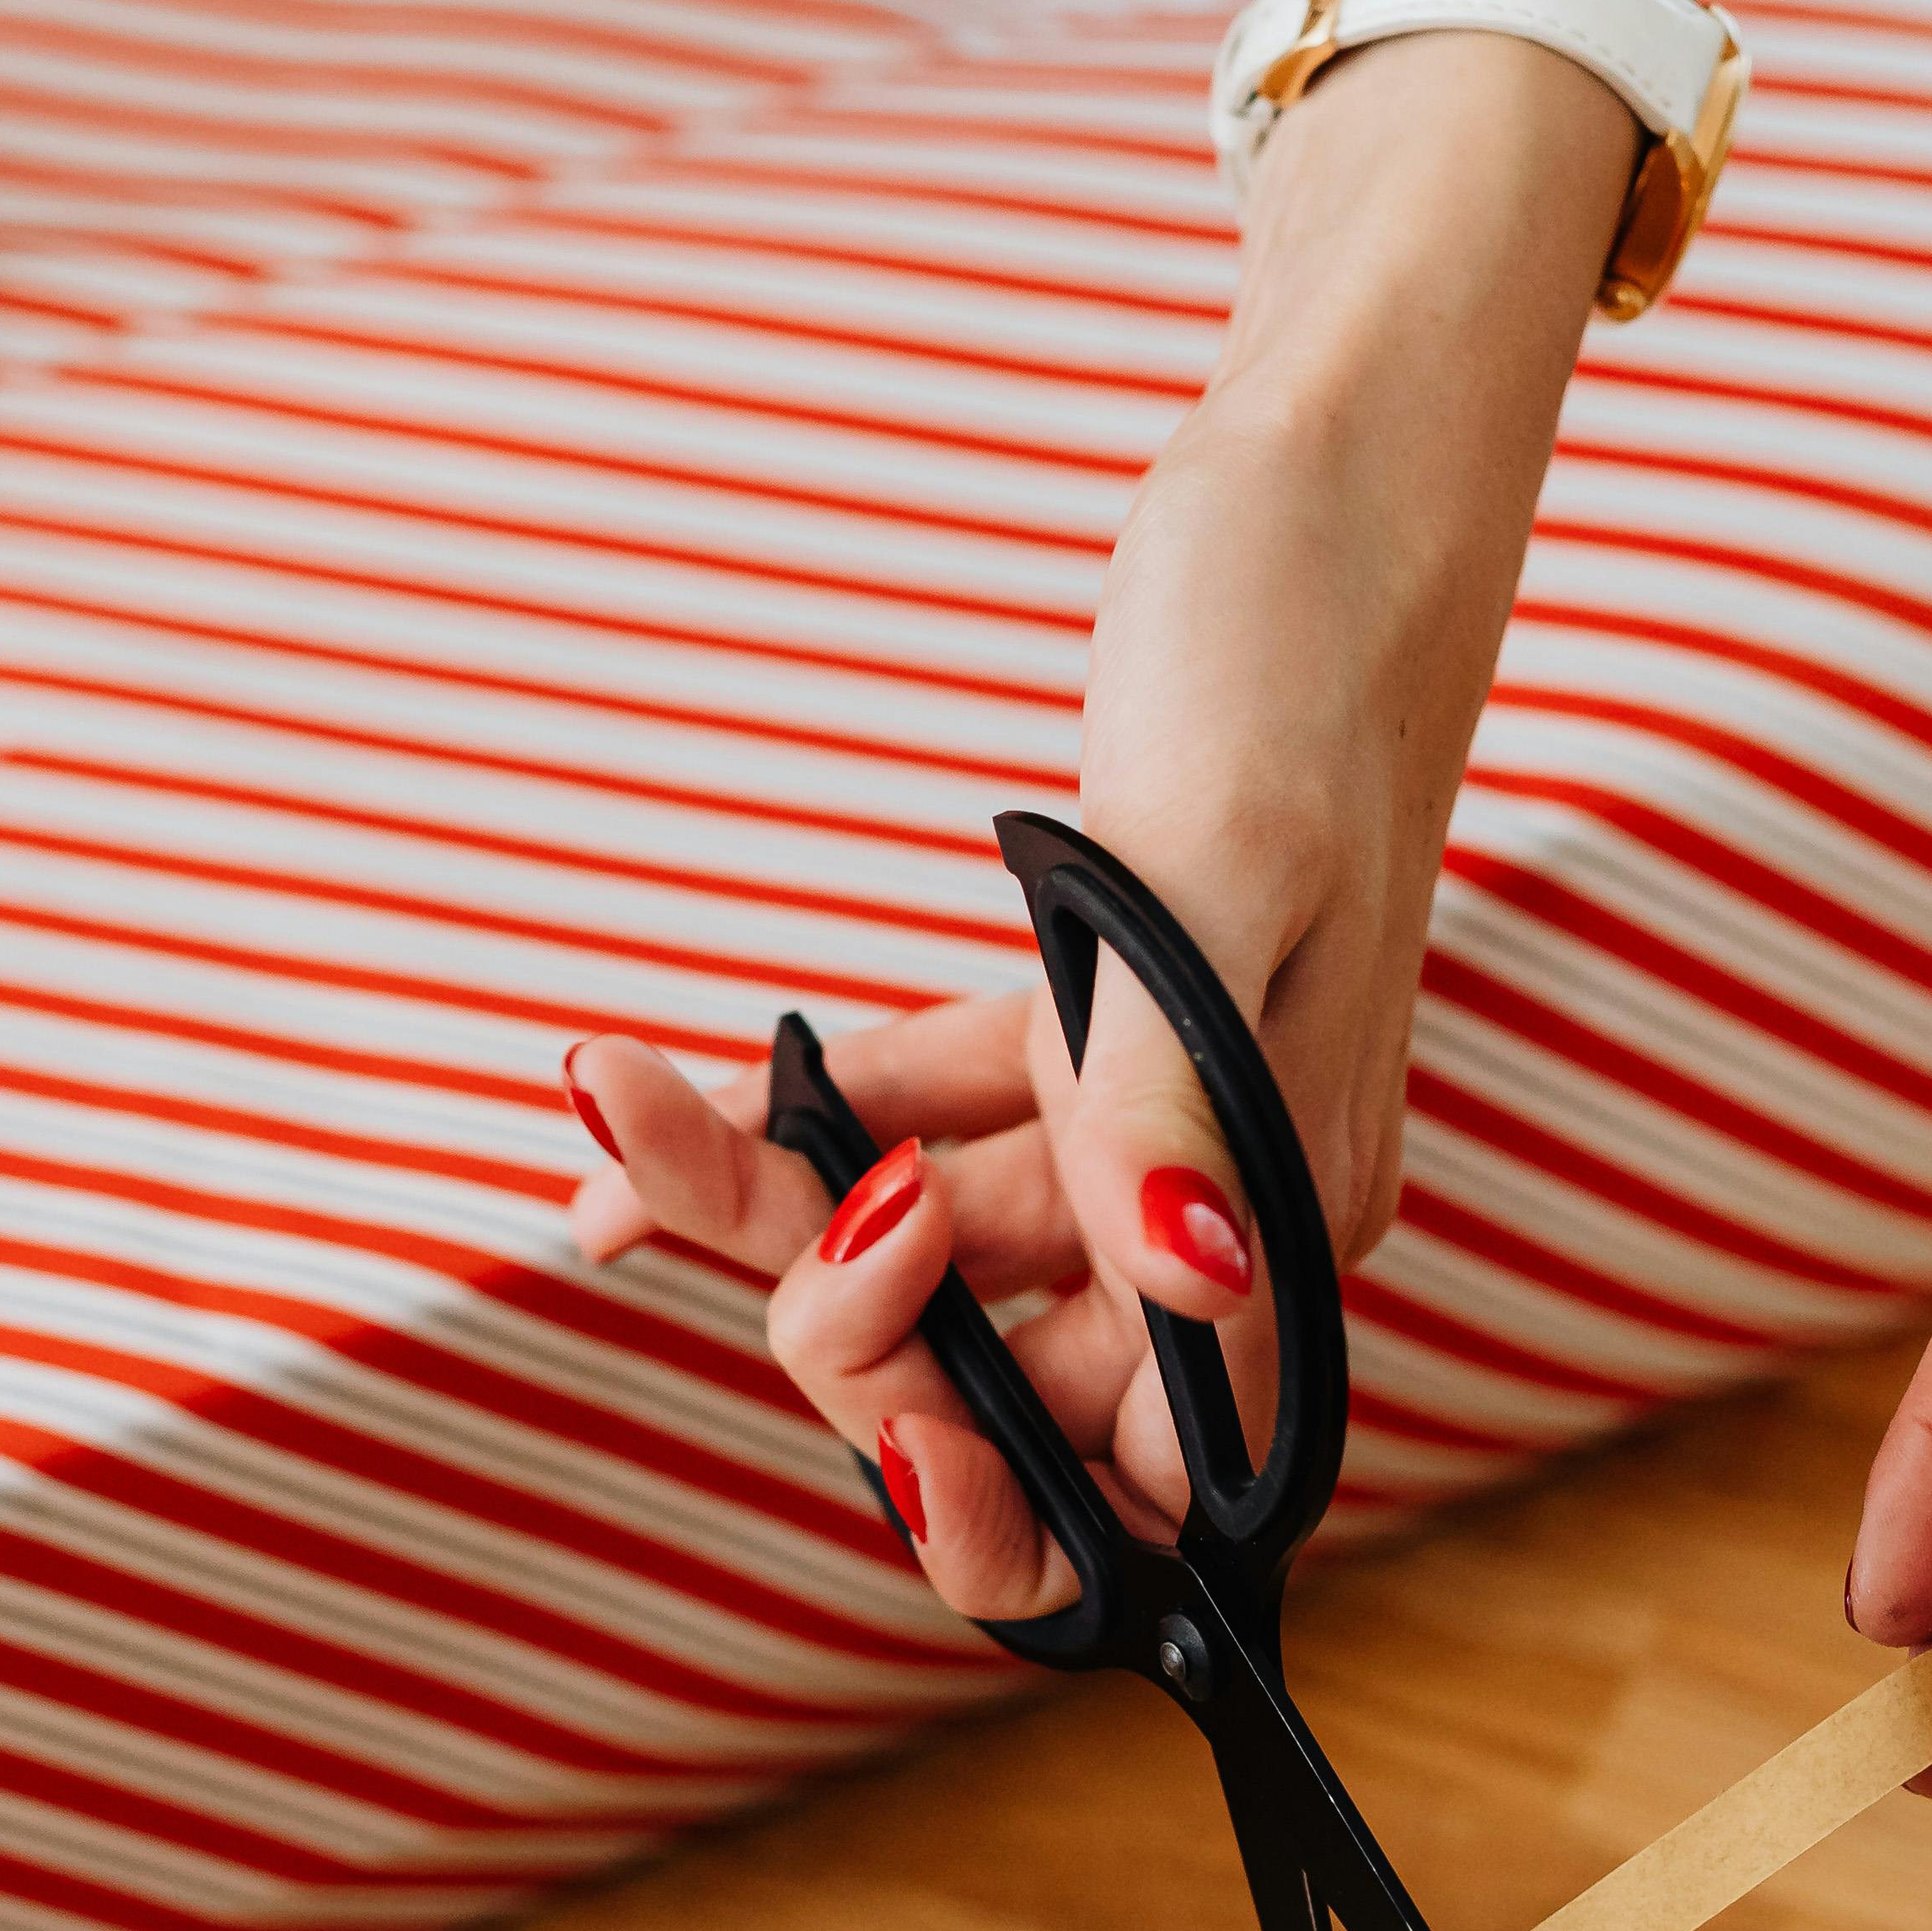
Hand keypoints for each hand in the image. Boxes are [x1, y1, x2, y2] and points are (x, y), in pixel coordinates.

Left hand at [564, 40, 1639, 1616]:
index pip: (1128, 1463)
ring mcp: (1149, 1114)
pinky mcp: (1084, 1017)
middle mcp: (1226, 1203)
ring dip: (757, 1193)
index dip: (982, 1470)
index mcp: (1292, 1210)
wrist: (1326, 460)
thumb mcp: (1218, 864)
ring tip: (605, 1100)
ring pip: (926, 1232)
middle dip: (817, 1306)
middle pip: (994, 1361)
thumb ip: (1173, 1096)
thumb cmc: (1297, 637)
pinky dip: (794, 1115)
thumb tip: (1183, 1287)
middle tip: (641, 1187)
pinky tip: (653, 1095)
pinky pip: (916, 1118)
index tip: (857, 1353)